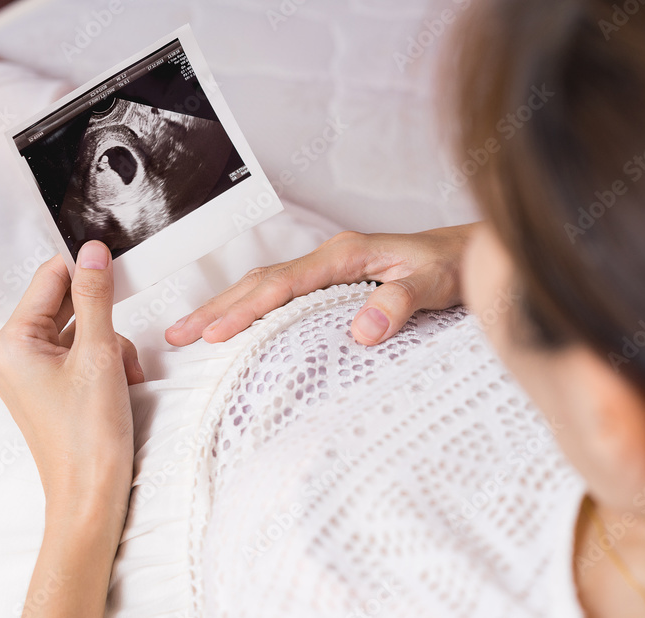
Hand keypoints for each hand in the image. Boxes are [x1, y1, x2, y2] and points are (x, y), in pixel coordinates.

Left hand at [0, 241, 142, 516]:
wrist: (90, 498)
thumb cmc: (89, 436)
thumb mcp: (99, 354)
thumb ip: (96, 297)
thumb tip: (93, 252)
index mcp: (13, 342)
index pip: (50, 279)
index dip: (87, 270)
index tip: (120, 266)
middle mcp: (14, 356)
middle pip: (64, 306)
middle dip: (104, 318)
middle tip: (125, 334)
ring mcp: (31, 376)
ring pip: (79, 332)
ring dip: (111, 346)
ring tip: (126, 377)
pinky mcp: (50, 393)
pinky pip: (80, 358)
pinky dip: (106, 365)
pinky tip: (122, 386)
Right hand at [165, 225, 476, 346]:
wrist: (466, 255)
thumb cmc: (450, 267)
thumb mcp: (433, 284)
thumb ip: (400, 302)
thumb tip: (362, 331)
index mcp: (343, 255)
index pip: (281, 284)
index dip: (246, 309)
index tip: (216, 334)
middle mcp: (328, 258)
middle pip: (258, 282)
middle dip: (216, 308)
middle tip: (178, 335)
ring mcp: (325, 269)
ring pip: (263, 286)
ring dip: (226, 308)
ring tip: (190, 332)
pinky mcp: (329, 283)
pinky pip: (279, 295)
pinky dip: (250, 310)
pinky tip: (236, 328)